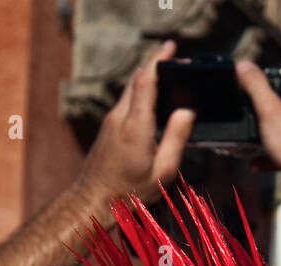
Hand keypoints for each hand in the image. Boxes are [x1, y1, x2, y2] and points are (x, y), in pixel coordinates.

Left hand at [75, 39, 194, 214]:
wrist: (93, 201)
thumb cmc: (129, 193)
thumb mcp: (162, 172)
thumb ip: (176, 139)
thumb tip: (187, 111)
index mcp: (136, 126)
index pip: (146, 80)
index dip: (159, 60)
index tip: (171, 48)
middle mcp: (120, 117)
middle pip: (137, 79)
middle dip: (156, 64)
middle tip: (174, 58)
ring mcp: (111, 120)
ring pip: (130, 89)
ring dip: (148, 79)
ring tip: (168, 77)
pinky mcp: (108, 127)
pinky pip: (126, 101)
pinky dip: (141, 94)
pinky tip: (153, 101)